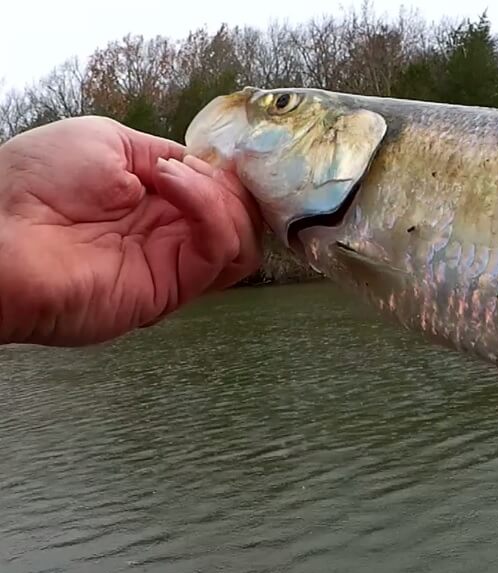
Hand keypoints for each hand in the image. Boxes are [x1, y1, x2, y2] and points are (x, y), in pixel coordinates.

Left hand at [0, 116, 261, 346]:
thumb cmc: (34, 182)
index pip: (220, 192)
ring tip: (181, 178)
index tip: (213, 151)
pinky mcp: (172, 287)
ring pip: (243, 240)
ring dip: (226, 199)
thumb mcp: (106, 140)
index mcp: (154, 202)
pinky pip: (219, 252)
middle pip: (241, 217)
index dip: (225, 170)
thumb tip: (202, 169)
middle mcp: (168, 236)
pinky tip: (173, 185)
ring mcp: (172, 263)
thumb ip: (163, 153)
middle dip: (231, 183)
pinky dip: (210, 211)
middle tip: (197, 167)